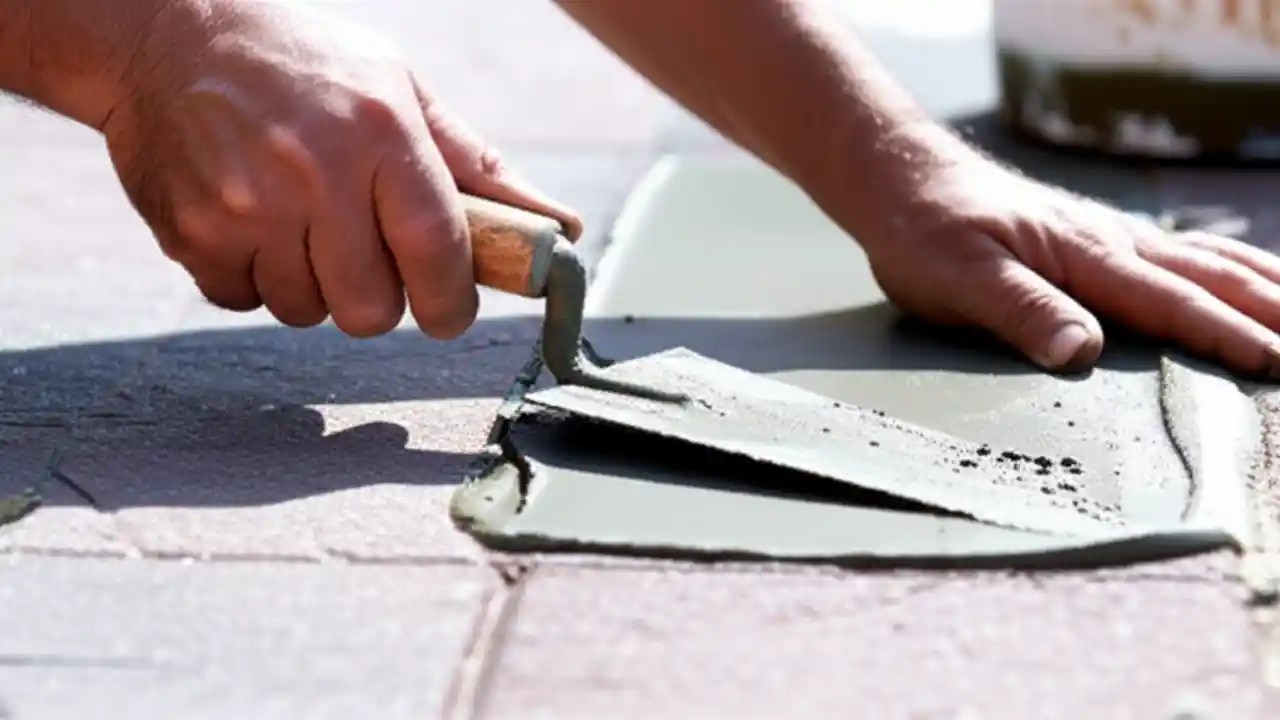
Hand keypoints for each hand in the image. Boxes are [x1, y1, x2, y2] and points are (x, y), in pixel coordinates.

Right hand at [101, 0, 579, 337]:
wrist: (169, 34)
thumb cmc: (307, 64)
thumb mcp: (401, 90)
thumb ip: (477, 168)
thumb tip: (559, 230)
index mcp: (382, 132)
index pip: (435, 249)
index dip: (450, 301)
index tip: (449, 312)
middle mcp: (314, 171)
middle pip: (370, 307)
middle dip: (380, 301)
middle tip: (368, 261)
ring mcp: (247, 205)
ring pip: (306, 310)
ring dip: (314, 287)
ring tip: (302, 225)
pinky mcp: (193, 231)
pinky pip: (244, 301)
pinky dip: (256, 279)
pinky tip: (253, 223)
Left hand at [857, 135, 1279, 377]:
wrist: (905, 179)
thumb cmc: (925, 232)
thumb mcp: (958, 278)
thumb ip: (1019, 311)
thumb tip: (1078, 351)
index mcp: (1084, 256)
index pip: (1169, 302)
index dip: (1224, 335)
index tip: (1274, 363)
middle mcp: (1111, 241)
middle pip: (1208, 278)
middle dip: (1268, 312)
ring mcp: (1110, 236)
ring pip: (1206, 260)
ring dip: (1262, 286)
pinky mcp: (1098, 239)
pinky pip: (1183, 250)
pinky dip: (1229, 264)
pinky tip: (1247, 275)